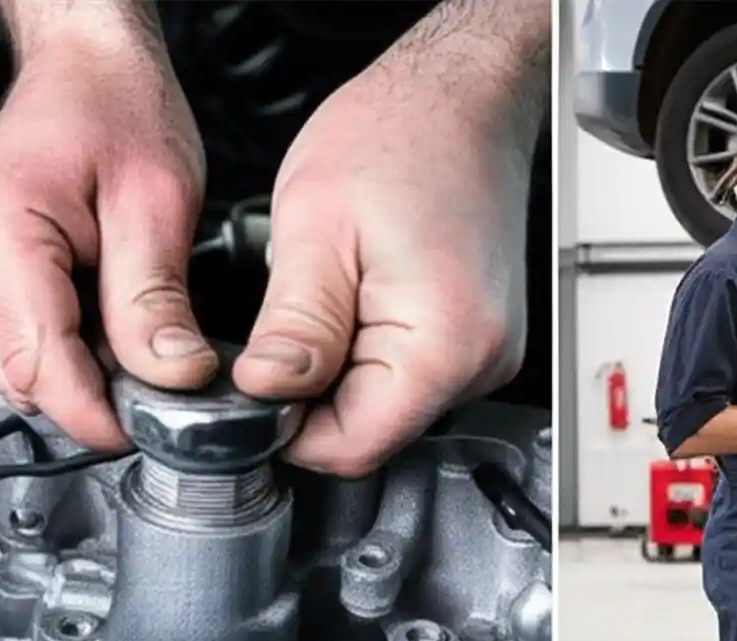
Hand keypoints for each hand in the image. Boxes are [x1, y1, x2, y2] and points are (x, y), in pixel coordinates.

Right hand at [0, 35, 214, 448]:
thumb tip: (173, 377)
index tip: (141, 434)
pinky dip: (63, 348)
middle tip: (161, 386)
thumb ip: (156, 298)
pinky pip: (14, 340)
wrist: (88, 74)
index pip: (37, 361)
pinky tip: (107, 323)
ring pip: (13, 366)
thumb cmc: (119, 113)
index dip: (92, 412)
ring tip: (137, 340)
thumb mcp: (158, 203)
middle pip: (18, 374)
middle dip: (90, 394)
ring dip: (76, 372)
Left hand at [232, 4, 546, 476]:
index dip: (284, 429)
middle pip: (372, 431)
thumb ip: (291, 330)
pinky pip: (409, 376)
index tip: (250, 389)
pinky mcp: (478, 337)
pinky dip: (368, 354)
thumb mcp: (316, 229)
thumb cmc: (402, 137)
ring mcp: (486, 351)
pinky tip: (355, 299)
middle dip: (310, 401)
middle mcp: (481, 360)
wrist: (461, 97)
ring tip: (323, 300)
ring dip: (338, 374)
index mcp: (444, 345)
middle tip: (276, 334)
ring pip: (387, 406)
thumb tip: (261, 398)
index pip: (350, 447)